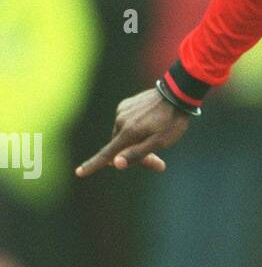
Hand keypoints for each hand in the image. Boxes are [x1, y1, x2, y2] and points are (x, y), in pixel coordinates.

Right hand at [75, 88, 189, 176]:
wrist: (177, 93)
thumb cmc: (172, 121)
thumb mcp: (159, 142)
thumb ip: (137, 153)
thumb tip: (115, 163)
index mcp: (128, 132)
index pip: (107, 153)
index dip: (93, 165)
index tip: (79, 173)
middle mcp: (121, 121)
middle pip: (120, 148)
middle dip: (134, 157)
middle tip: (159, 163)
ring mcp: (122, 111)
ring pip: (123, 136)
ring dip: (135, 143)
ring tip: (157, 140)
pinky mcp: (126, 105)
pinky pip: (126, 123)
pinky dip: (135, 130)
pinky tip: (151, 126)